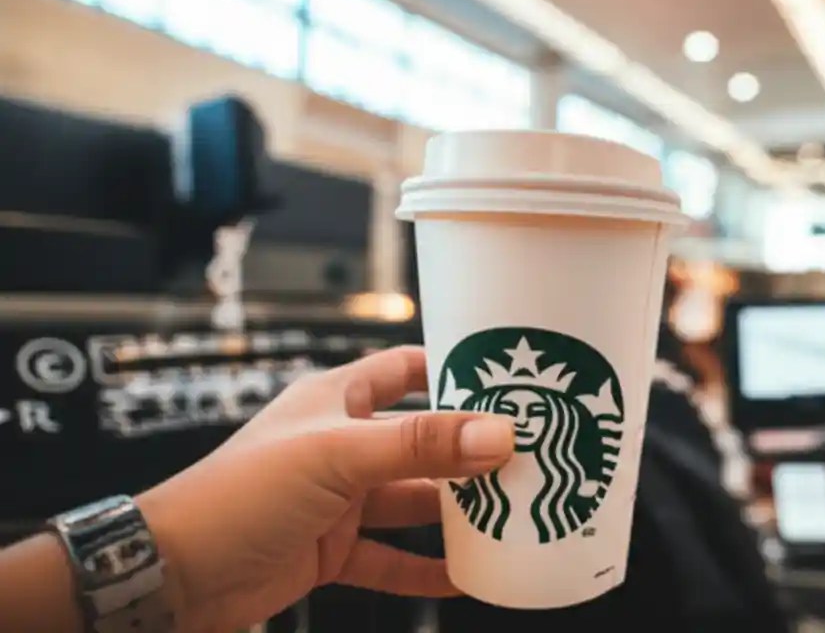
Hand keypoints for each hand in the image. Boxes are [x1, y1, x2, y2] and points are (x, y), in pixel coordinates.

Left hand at [136, 346, 513, 631]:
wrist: (174, 573)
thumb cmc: (238, 493)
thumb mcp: (338, 456)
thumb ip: (419, 446)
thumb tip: (496, 434)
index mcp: (336, 401)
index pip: (405, 370)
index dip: (452, 370)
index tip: (506, 380)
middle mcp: (341, 445)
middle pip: (421, 441)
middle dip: (469, 452)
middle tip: (527, 458)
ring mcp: (337, 500)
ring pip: (411, 501)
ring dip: (454, 512)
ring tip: (509, 516)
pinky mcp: (330, 550)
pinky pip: (390, 558)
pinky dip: (424, 568)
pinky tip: (464, 576)